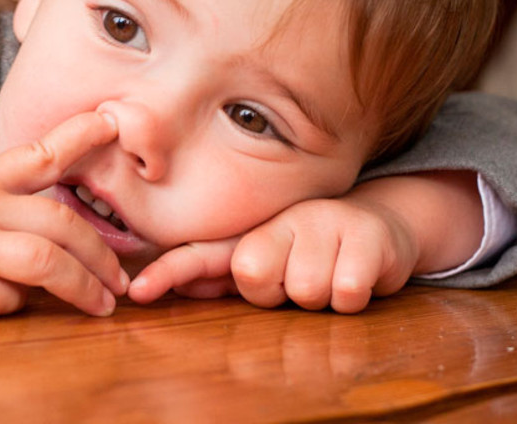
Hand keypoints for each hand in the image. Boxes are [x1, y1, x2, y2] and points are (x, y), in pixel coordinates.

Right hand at [0, 111, 128, 317]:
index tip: (114, 121)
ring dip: (82, 287)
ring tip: (101, 306)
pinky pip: (2, 301)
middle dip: (101, 254)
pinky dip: (16, 305)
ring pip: (46, 262)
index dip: (82, 137)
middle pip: (62, 223)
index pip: (42, 154)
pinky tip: (14, 306)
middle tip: (123, 279)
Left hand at [128, 198, 417, 312]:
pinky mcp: (366, 240)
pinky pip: (345, 292)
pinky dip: (352, 296)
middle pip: (256, 281)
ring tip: (330, 270)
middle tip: (298, 274)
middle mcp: (283, 220)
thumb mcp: (265, 260)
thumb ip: (224, 274)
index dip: (168, 271)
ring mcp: (324, 224)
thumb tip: (183, 286)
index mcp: (252, 232)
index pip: (203, 254)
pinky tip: (357, 273)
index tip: (138, 291)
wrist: (378, 229)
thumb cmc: (310, 251)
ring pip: (305, 291)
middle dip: (277, 292)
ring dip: (320, 295)